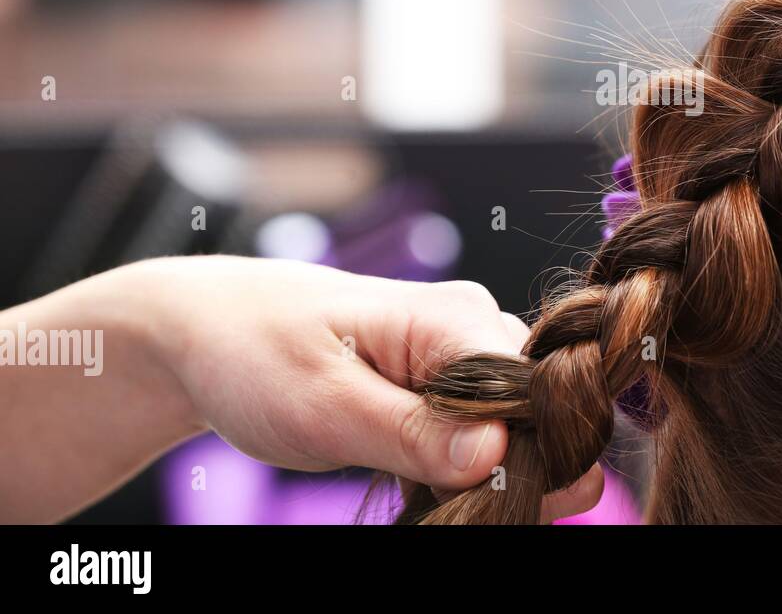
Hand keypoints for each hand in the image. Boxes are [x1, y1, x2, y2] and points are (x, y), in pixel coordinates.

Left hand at [142, 256, 602, 521]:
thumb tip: (498, 454)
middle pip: (534, 412)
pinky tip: (418, 487)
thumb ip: (413, 432)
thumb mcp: (323, 405)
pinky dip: (455, 470)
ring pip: (510, 428)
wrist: (204, 327)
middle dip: (506, 470)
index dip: (527, 453)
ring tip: (417, 494)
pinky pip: (479, 432)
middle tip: (438, 505)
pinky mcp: (445, 379)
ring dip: (478, 476)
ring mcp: (462, 352)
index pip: (537, 392)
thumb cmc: (252, 352)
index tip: (482, 499)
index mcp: (456, 317)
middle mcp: (475, 326)